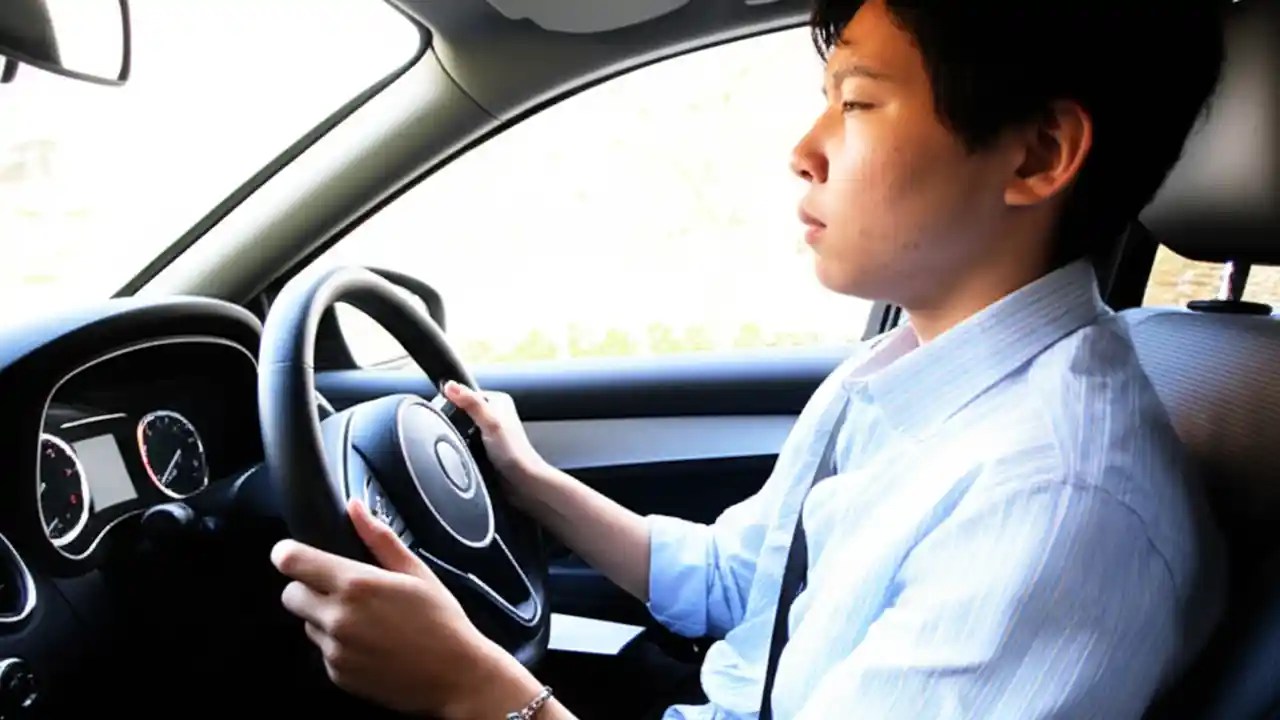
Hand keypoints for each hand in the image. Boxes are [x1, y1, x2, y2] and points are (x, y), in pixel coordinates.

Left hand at [270, 498, 539, 718]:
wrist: (455, 677)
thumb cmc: (442, 622)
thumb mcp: (416, 572)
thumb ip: (379, 538)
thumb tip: (356, 509)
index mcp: (356, 585)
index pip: (292, 562)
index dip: (286, 553)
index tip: (291, 552)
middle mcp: (338, 618)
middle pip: (290, 595)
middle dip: (307, 587)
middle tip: (339, 588)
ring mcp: (335, 650)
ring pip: (307, 624)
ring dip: (324, 617)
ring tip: (365, 620)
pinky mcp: (338, 674)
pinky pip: (323, 651)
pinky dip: (338, 645)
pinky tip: (370, 643)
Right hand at [444, 380, 549, 505]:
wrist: (522, 481)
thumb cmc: (514, 453)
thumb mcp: (491, 423)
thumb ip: (471, 403)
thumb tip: (451, 385)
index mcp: (498, 400)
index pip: (466, 394)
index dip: (455, 403)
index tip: (450, 414)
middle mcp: (494, 413)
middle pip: (462, 411)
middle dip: (457, 421)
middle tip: (458, 432)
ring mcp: (489, 430)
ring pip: (462, 427)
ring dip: (459, 435)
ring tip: (464, 444)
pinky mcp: (485, 445)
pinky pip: (465, 441)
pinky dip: (463, 445)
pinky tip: (465, 451)